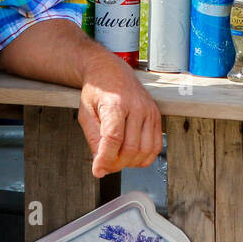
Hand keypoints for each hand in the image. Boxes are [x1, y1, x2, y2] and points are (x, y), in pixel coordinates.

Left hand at [76, 53, 160, 177]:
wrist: (111, 71)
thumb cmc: (97, 91)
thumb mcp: (85, 113)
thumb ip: (93, 139)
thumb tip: (101, 165)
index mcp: (116, 103)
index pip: (113, 138)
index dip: (105, 159)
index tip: (97, 170)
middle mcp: (137, 106)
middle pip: (130, 148)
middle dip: (116, 164)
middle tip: (105, 165)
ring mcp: (149, 111)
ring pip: (145, 150)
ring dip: (130, 163)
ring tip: (117, 159)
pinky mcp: (157, 116)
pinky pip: (156, 146)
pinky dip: (145, 157)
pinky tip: (132, 156)